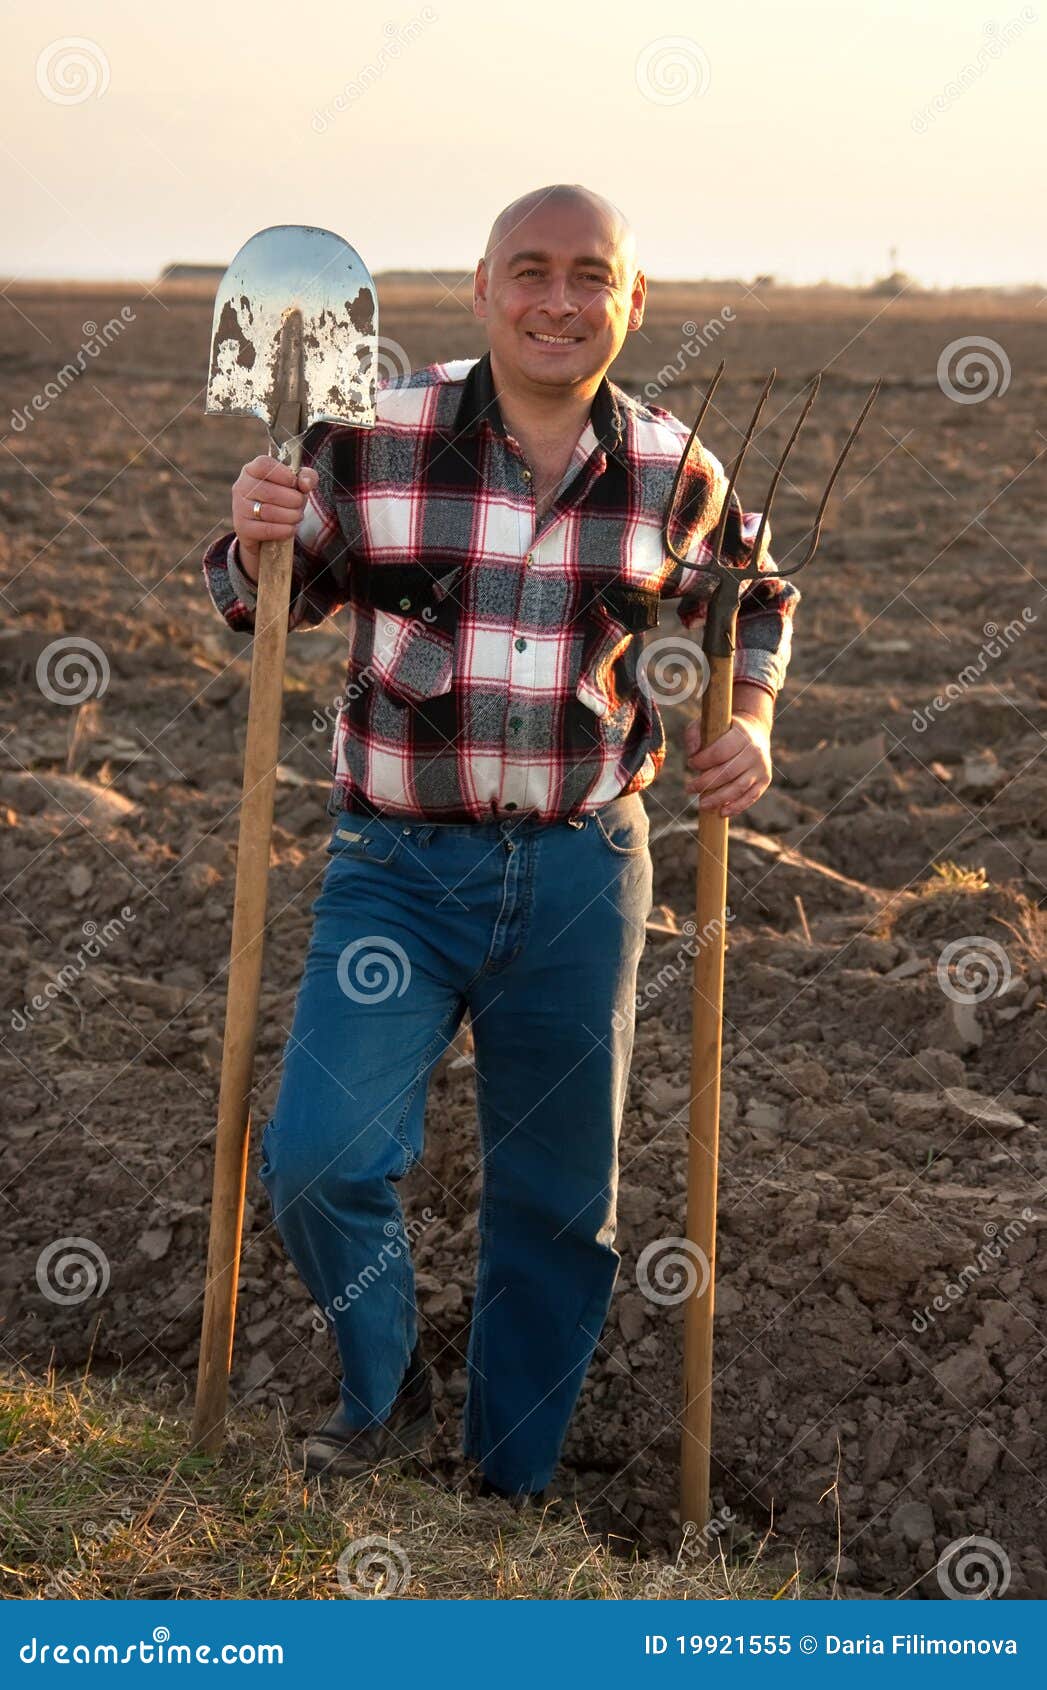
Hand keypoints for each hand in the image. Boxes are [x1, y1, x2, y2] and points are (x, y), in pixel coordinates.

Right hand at [231, 457, 317, 583]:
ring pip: (268, 512)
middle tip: (300, 504)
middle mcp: (241, 486)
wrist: (265, 529)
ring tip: (297, 516)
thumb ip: (306, 477)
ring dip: (290, 516)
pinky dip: (284, 530)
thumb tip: (306, 483)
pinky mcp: (242, 528)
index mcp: (252, 470)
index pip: (263, 465)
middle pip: (269, 491)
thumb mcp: (296, 485)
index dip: (283, 473)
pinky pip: (266, 530)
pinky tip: (291, 529)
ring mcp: (239, 507)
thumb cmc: (282, 500)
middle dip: (293, 500)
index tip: (295, 482)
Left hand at [683, 709, 771, 816]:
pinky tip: (722, 812)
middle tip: (689, 788)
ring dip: (718, 799)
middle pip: (728, 773)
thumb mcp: (708, 723)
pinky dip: (736, 807)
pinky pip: (751, 797)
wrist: (755, 730)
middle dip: (705, 783)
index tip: (691, 763)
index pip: (720, 752)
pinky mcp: (765, 779)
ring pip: (739, 787)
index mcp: (741, 734)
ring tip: (702, 804)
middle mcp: (754, 751)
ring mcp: (761, 767)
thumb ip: (694, 734)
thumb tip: (692, 753)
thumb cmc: (724, 729)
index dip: (703, 761)